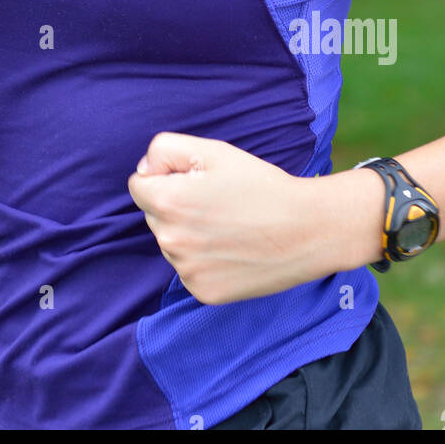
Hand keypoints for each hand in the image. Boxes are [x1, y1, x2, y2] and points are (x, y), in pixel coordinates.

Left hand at [127, 132, 322, 304]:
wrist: (306, 230)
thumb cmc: (260, 186)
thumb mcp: (212, 151)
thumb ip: (165, 150)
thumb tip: (145, 170)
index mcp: (168, 202)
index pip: (138, 186)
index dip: (164, 176)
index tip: (193, 180)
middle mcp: (171, 240)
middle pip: (154, 215)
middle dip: (175, 204)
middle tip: (217, 201)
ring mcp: (186, 271)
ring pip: (171, 243)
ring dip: (188, 232)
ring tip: (228, 224)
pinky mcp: (203, 293)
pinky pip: (189, 269)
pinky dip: (204, 259)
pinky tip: (232, 249)